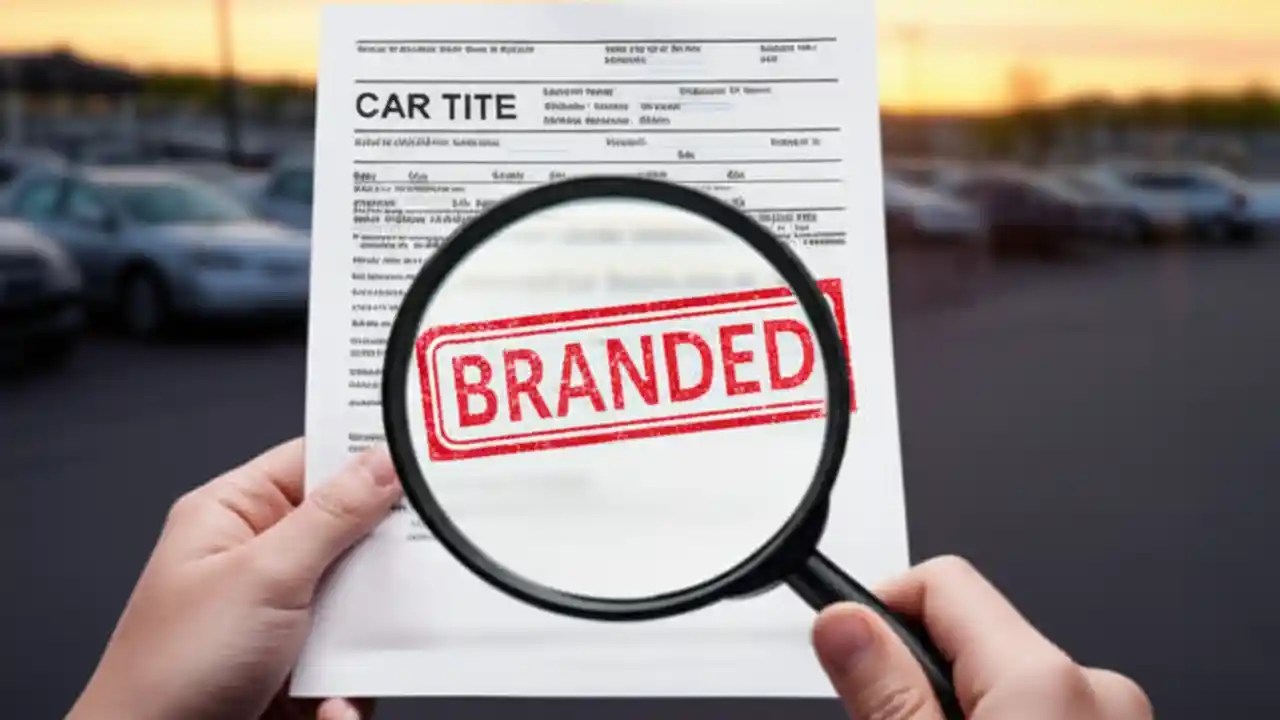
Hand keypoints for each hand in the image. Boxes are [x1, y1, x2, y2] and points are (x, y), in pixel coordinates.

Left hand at [68, 439, 401, 719]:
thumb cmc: (168, 670)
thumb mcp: (262, 577)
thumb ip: (331, 516)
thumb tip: (381, 462)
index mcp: (235, 514)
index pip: (315, 459)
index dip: (366, 456)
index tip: (421, 460)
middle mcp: (261, 557)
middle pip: (353, 529)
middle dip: (379, 559)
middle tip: (397, 568)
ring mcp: (285, 612)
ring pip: (365, 597)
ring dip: (368, 631)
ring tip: (351, 651)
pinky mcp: (304, 661)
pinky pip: (359, 653)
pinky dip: (357, 680)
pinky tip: (333, 699)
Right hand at [812, 557, 1151, 719]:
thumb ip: (887, 694)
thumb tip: (842, 621)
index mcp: (1047, 681)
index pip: (943, 581)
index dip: (882, 611)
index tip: (851, 657)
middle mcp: (1099, 689)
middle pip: (974, 634)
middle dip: (926, 678)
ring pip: (1010, 682)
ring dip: (969, 711)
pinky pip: (1048, 714)